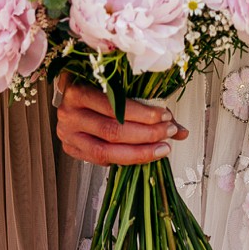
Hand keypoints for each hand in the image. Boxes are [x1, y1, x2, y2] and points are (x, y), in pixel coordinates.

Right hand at [53, 74, 187, 165]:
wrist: (71, 99)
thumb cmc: (96, 90)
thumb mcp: (118, 89)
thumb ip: (147, 106)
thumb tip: (180, 130)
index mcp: (77, 90)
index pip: (113, 107)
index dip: (142, 114)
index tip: (165, 116)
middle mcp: (69, 114)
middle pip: (112, 130)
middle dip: (146, 134)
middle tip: (169, 132)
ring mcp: (68, 135)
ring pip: (106, 150)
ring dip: (139, 151)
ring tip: (162, 148)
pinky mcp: (72, 150)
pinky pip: (102, 160)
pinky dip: (126, 159)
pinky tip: (144, 155)